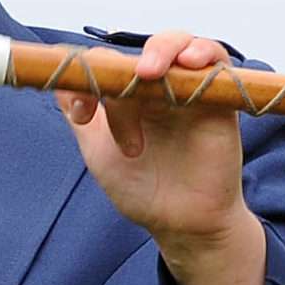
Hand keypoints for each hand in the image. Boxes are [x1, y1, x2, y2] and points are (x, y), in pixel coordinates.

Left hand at [57, 32, 266, 284]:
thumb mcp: (102, 161)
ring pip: (184, 49)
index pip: (108, 65)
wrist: (186, 234)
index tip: (70, 86)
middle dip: (126, 56)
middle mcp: (161, 91)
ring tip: (153, 69)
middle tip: (112, 75)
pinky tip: (187, 66)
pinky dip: (204, 60)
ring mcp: (193, 96)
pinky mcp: (223, 107)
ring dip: (168, 49)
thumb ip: (83, 122)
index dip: (88, 67)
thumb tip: (62, 87)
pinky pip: (217, 70)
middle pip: (144, 49)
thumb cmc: (146, 198)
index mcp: (129, 99)